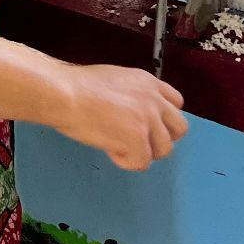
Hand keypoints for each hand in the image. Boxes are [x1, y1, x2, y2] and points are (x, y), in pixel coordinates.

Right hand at [51, 64, 186, 170]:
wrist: (64, 94)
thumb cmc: (77, 87)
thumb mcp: (115, 80)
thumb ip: (132, 95)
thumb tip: (132, 113)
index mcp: (148, 82)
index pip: (176, 103)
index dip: (162, 118)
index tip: (146, 124)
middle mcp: (154, 99)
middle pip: (179, 129)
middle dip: (160, 138)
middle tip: (137, 141)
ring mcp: (148, 120)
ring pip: (164, 149)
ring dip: (143, 152)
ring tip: (118, 145)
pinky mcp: (138, 140)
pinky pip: (142, 163)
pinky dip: (126, 161)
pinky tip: (109, 150)